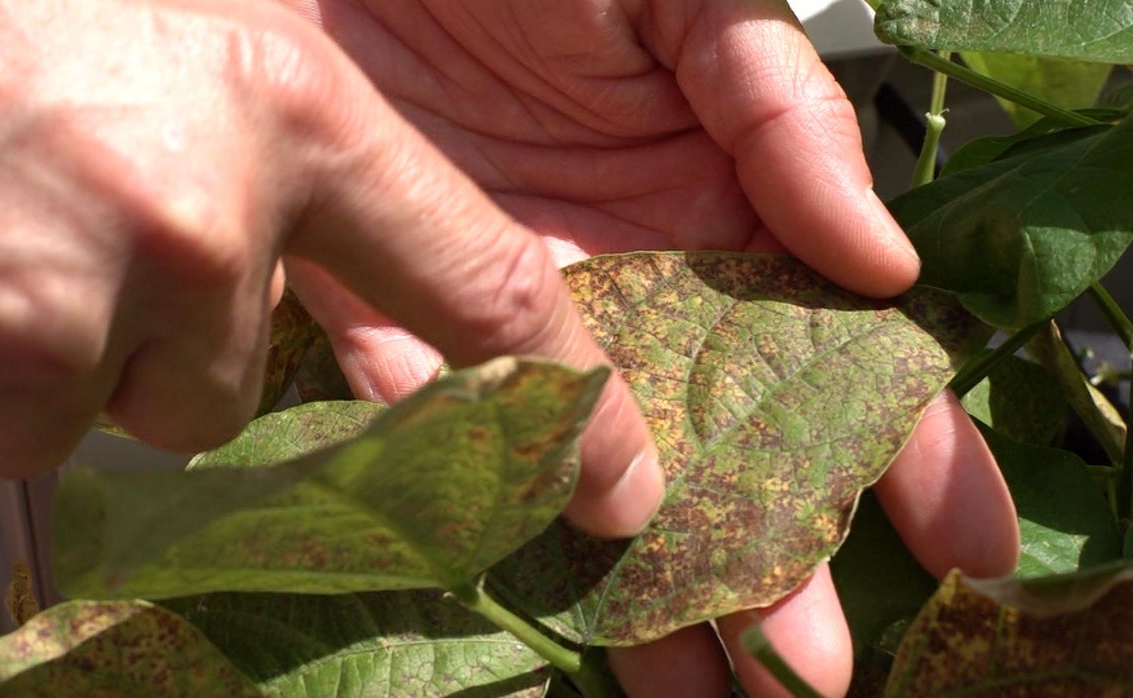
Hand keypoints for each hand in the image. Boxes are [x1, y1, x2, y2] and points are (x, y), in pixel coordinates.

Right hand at [0, 0, 659, 533]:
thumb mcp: (175, 26)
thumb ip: (277, 143)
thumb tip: (329, 245)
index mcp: (276, 110)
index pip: (479, 284)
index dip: (557, 397)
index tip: (616, 483)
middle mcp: (194, 222)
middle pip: (236, 383)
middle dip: (166, 343)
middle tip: (69, 233)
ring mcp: (63, 313)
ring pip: (120, 413)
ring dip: (63, 359)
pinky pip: (5, 439)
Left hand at [276, 1, 1019, 694]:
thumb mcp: (693, 4)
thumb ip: (787, 117)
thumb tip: (886, 268)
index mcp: (716, 216)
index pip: (828, 351)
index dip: (903, 448)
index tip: (961, 542)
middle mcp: (623, 283)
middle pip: (714, 445)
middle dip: (767, 557)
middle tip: (806, 670)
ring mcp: (505, 306)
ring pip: (587, 465)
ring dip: (634, 574)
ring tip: (683, 677)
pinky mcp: (382, 298)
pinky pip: (430, 410)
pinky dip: (473, 487)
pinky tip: (531, 575)